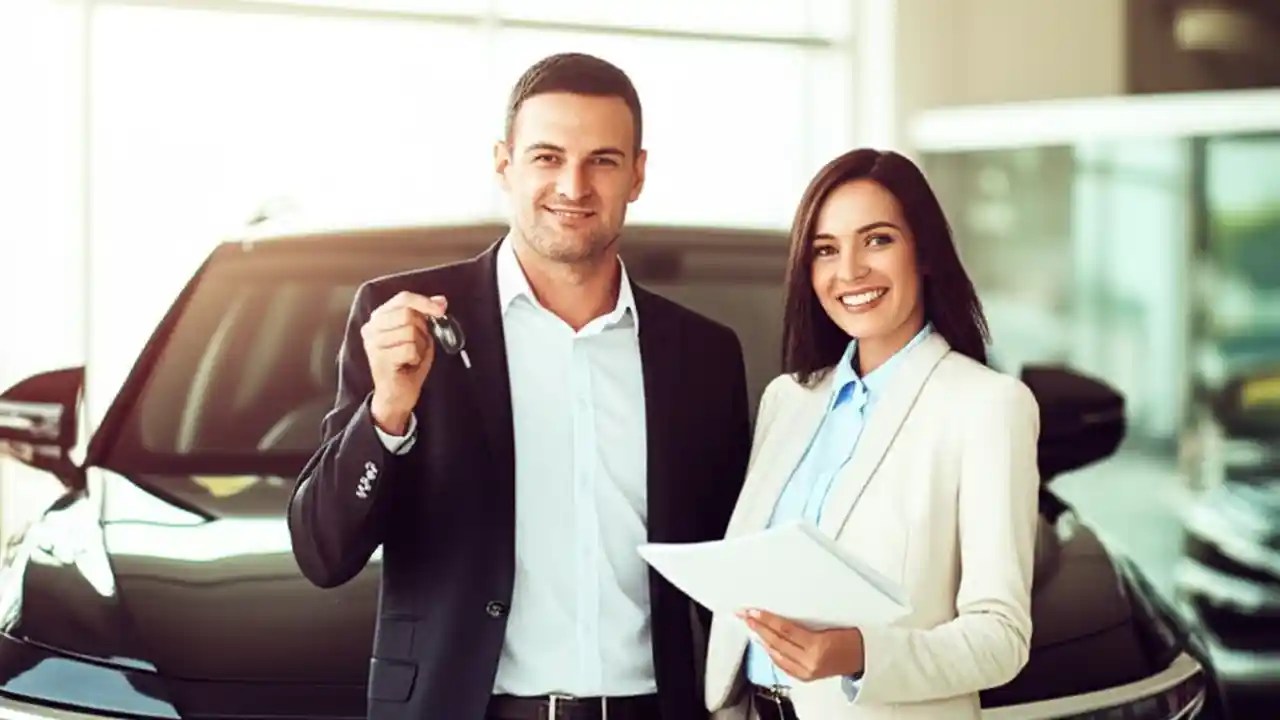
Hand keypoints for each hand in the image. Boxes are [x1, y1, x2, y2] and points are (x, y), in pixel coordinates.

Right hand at [362, 291, 447, 432]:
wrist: (397, 395)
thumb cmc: (408, 363)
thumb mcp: (419, 334)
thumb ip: (426, 316)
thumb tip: (441, 301)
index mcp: (379, 317)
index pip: (403, 298)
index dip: (424, 301)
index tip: (441, 308)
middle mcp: (371, 328)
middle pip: (407, 314)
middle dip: (422, 329)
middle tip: (418, 345)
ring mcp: (372, 343)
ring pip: (410, 331)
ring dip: (419, 346)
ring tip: (412, 357)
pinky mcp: (379, 359)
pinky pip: (409, 349)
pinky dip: (416, 358)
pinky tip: (408, 365)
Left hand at [737, 608, 864, 681]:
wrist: (865, 656)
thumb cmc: (851, 636)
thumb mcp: (830, 623)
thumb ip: (805, 622)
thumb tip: (780, 614)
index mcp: (817, 645)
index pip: (785, 629)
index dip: (767, 619)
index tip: (753, 611)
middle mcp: (810, 661)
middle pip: (777, 642)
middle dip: (758, 627)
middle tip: (744, 615)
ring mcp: (807, 672)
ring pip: (776, 654)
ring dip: (761, 640)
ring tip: (750, 627)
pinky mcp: (806, 677)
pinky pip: (783, 665)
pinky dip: (771, 653)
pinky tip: (764, 644)